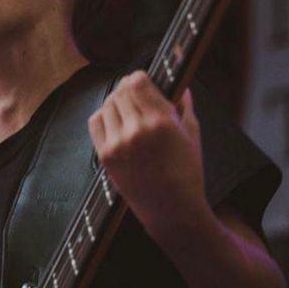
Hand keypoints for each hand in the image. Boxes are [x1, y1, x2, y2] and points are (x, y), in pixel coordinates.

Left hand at [87, 71, 209, 240]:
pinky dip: (103, 115)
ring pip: (107, 104)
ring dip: (116, 101)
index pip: (138, 82)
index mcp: (162, 122)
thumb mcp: (193, 136)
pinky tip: (114, 120)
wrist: (172, 211)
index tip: (143, 79)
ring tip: (126, 107)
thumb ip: (185, 106)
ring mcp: (118, 143)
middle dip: (127, 87)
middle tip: (134, 91)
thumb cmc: (187, 174)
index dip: (139, 77)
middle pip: (121, 91)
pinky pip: (95, 122)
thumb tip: (182, 87)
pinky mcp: (106, 156)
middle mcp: (137, 130)